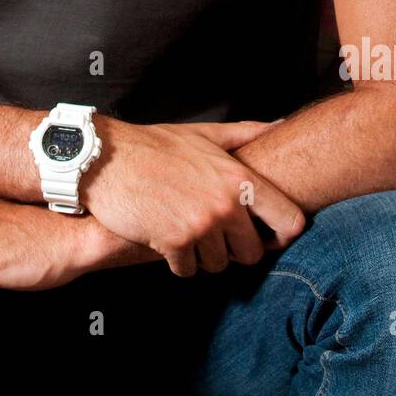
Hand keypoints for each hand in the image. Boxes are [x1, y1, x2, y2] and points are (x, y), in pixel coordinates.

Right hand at [80, 118, 305, 277]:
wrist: (106, 159)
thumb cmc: (154, 145)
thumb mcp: (204, 134)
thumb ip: (245, 133)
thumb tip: (279, 125)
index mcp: (239, 177)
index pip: (290, 221)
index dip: (284, 234)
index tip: (268, 235)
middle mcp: (225, 204)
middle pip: (253, 253)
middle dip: (236, 248)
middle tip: (217, 235)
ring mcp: (200, 226)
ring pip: (219, 265)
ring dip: (205, 255)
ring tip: (189, 232)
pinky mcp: (174, 243)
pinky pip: (188, 270)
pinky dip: (178, 261)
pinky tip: (168, 238)